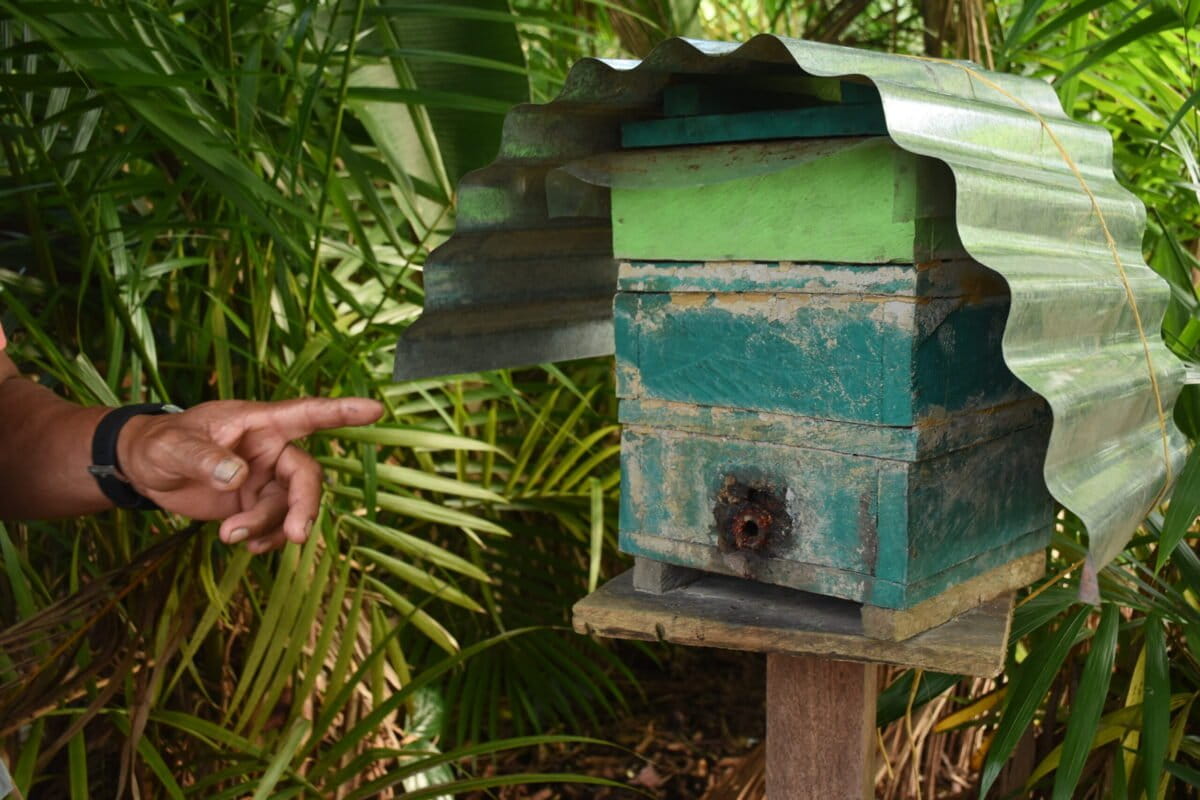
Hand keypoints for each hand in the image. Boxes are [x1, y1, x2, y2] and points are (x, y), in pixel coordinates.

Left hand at [115, 397, 382, 552]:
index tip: (376, 410)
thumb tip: (238, 476)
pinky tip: (244, 545)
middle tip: (296, 536)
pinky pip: (275, 523)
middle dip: (304, 506)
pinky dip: (265, 537)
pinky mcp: (255, 503)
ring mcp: (265, 478)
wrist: (143, 470)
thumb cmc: (159, 443)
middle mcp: (271, 449)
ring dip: (269, 527)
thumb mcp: (173, 447)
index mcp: (259, 424)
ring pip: (289, 506)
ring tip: (231, 538)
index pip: (307, 414)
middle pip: (305, 476)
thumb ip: (205, 459)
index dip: (342, 412)